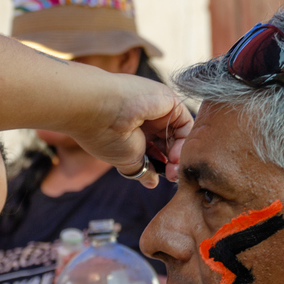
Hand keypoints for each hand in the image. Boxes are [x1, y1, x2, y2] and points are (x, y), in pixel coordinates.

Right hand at [70, 74, 193, 186]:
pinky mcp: (168, 100)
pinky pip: (185, 123)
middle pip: (169, 143)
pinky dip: (184, 142)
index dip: (162, 166)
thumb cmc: (106, 136)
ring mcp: (158, 109)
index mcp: (132, 131)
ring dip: (179, 156)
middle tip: (172, 177)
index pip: (155, 150)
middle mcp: (146, 119)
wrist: (97, 109)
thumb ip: (143, 170)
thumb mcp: (126, 160)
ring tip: (173, 170)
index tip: (162, 178)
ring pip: (179, 134)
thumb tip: (152, 183)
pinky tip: (174, 156)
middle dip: (173, 162)